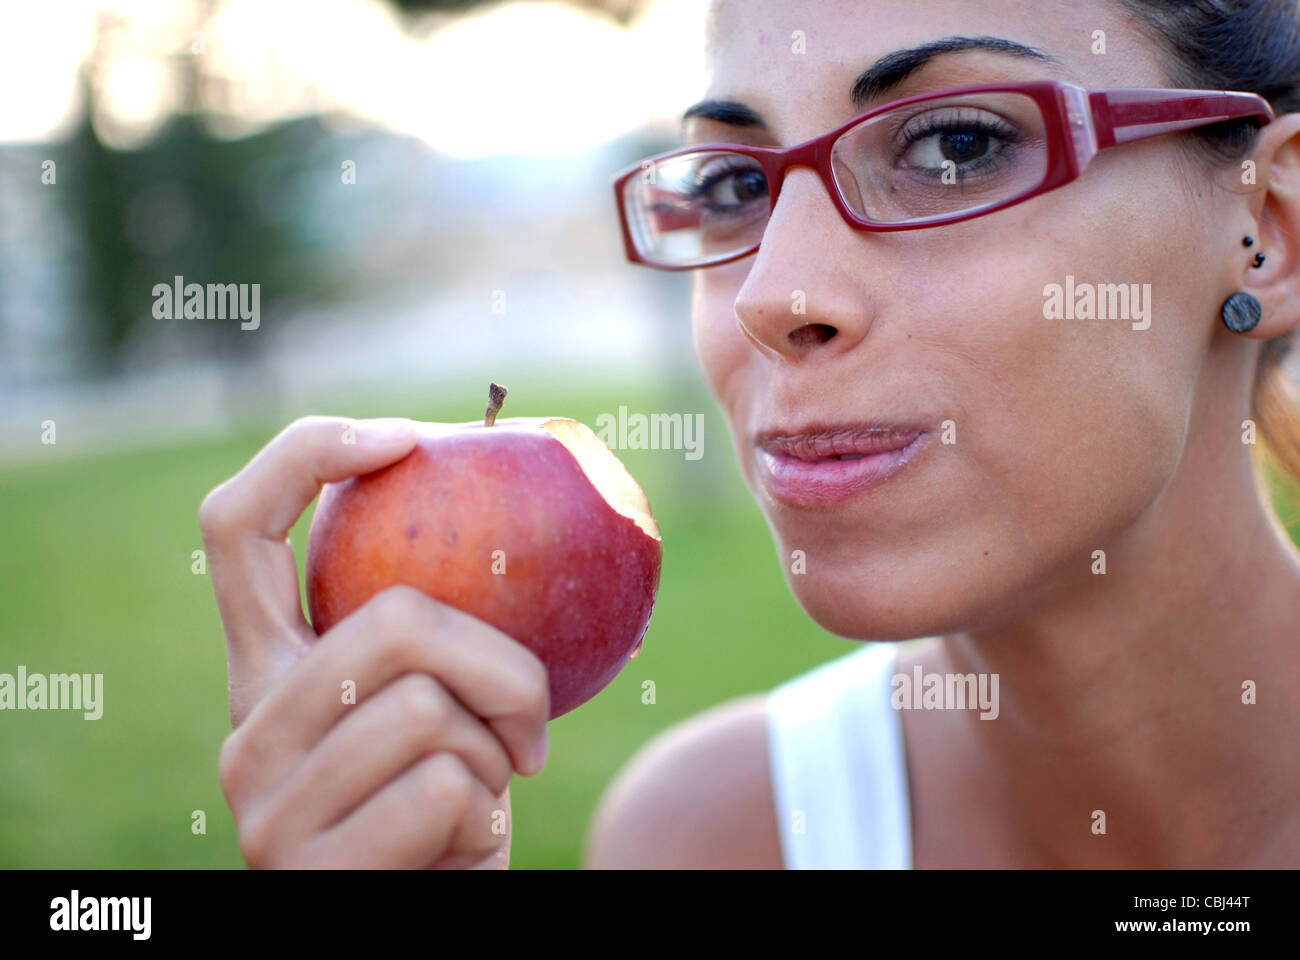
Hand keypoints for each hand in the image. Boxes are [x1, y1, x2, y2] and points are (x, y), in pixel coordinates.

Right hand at [199, 416, 550, 867]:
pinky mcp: (307, 868)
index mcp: (266, 669)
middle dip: (502, 662)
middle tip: (529, 714)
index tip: (409, 440)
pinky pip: (444, 790)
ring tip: (485, 789)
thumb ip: (440, 635)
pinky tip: (464, 845)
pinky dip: (488, 814)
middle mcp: (246, 727)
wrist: (431, 918)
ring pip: (427, 709)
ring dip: (496, 753)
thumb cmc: (448, 807)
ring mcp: (264, 803)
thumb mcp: (440, 709)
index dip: (310, 455)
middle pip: (393, 619)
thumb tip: (533, 504)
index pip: (237, 528)